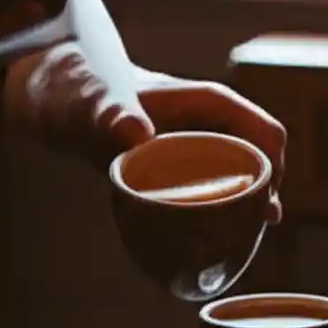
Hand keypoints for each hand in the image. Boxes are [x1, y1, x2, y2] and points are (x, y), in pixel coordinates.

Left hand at [4, 44, 286, 222]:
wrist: (55, 93)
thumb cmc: (78, 90)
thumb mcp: (94, 103)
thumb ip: (113, 115)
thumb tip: (136, 134)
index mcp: (209, 102)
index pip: (265, 134)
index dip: (272, 170)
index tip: (260, 208)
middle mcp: (211, 120)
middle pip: (261, 156)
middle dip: (265, 192)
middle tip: (252, 230)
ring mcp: (197, 139)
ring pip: (241, 170)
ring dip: (246, 201)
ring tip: (239, 237)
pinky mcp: (180, 157)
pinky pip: (215, 180)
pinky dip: (221, 204)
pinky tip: (212, 231)